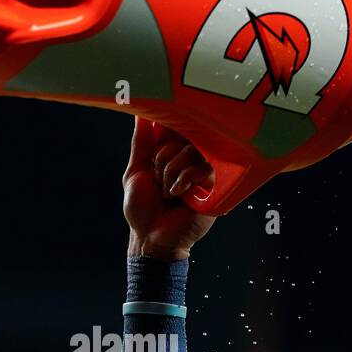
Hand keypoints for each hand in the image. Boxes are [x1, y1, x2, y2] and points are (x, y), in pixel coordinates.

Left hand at [122, 118, 216, 260]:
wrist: (152, 238)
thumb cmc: (143, 209)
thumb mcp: (135, 172)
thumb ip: (141, 142)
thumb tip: (141, 113)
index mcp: (172, 153)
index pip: (174, 126)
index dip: (164, 130)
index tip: (154, 144)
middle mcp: (190, 159)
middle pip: (183, 134)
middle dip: (163, 157)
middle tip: (156, 178)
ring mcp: (204, 171)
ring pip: (192, 149)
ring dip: (172, 171)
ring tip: (166, 192)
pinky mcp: (216, 185)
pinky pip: (203, 166)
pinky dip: (185, 179)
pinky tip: (178, 195)